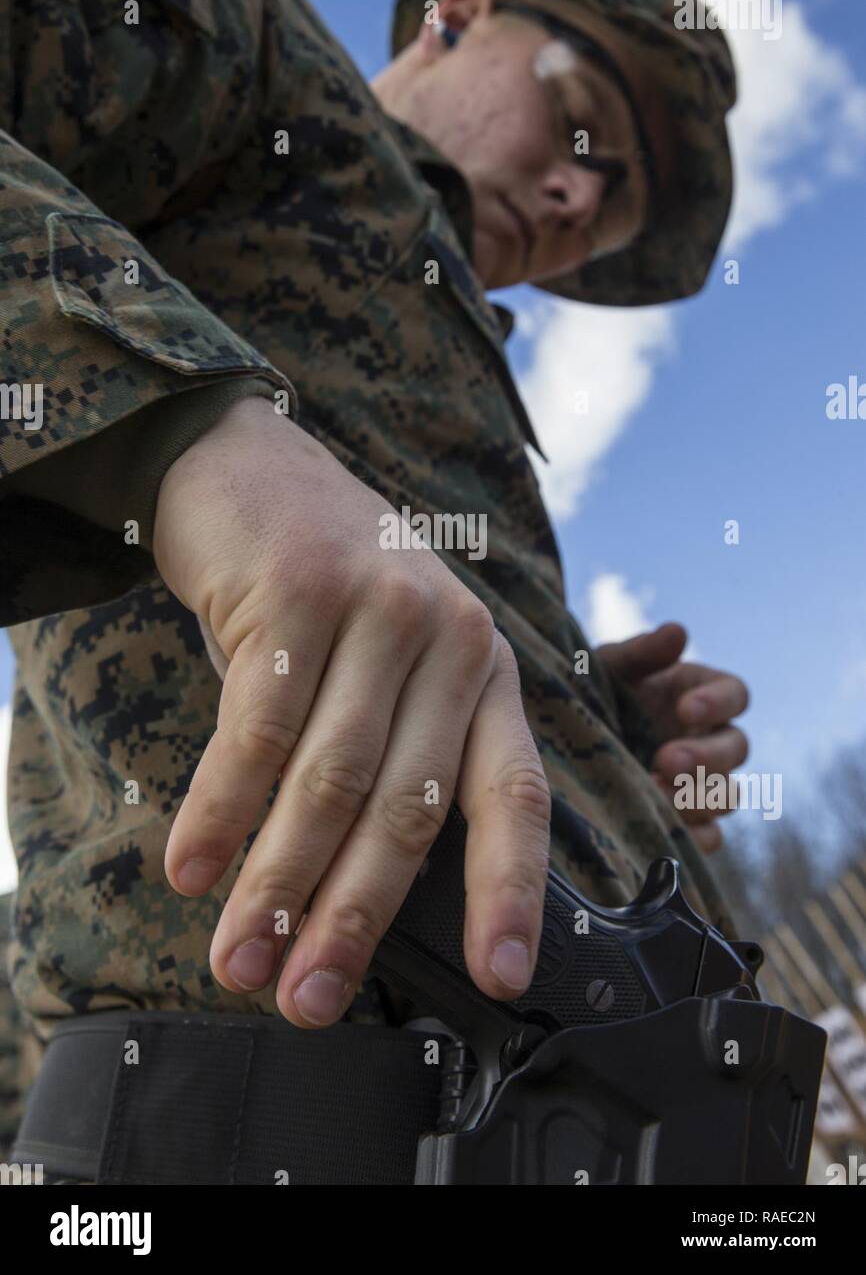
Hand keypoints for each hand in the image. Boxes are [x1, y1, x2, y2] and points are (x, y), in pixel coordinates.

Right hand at [153, 397, 549, 1024]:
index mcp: (484, 670)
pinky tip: (192, 868)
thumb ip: (394, 757)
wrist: (253, 465)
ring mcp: (377, 608)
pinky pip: (257, 728)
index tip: (500, 976)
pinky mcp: (298, 590)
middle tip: (306, 998)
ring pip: (328, 779)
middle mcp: (449, 638)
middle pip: (405, 807)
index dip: (509, 891)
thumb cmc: (323, 593)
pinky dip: (220, 809)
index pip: (513, 794)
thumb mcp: (388, 663)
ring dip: (278, 883)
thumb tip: (356, 899)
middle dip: (352, 917)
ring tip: (240, 958)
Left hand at [597, 623, 748, 853]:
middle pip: (736, 749)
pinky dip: (693, 837)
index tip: (686, 709)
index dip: (718, 703)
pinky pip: (709, 837)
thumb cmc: (590, 694)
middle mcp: (709, 739)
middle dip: (705, 756)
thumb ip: (641, 653)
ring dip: (698, 798)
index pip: (735, 695)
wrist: (557, 741)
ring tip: (654, 795)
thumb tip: (677, 632)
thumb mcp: (606, 669)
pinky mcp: (684, 821)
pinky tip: (662, 830)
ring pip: (727, 796)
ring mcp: (700, 784)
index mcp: (700, 694)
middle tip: (666, 760)